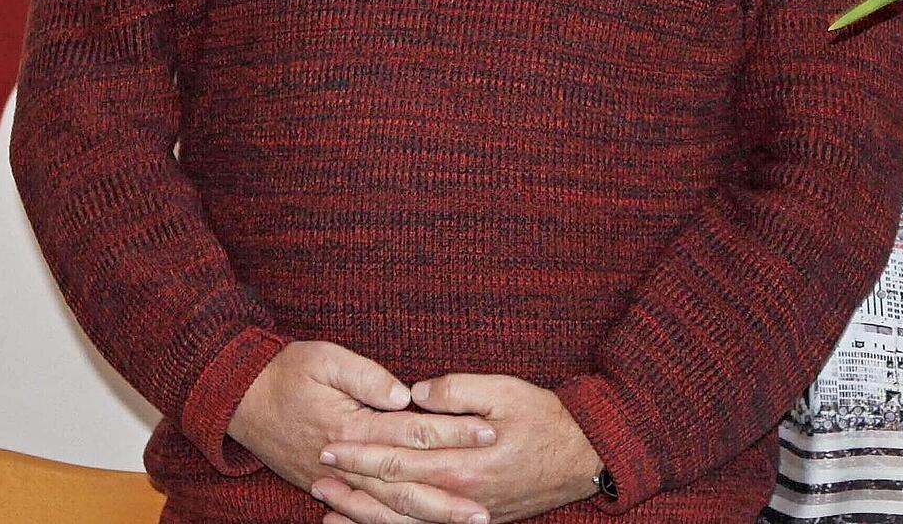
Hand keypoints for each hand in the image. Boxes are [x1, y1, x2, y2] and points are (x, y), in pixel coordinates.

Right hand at [227, 341, 494, 512]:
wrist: (240, 399)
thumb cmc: (287, 372)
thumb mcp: (325, 360)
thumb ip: (367, 376)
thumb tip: (407, 395)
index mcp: (350, 426)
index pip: (412, 432)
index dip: (452, 432)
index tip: (488, 433)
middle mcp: (344, 462)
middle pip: (405, 483)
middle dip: (447, 497)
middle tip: (485, 507)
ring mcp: (336, 480)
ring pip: (387, 508)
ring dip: (427, 518)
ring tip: (466, 523)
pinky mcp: (330, 486)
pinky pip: (367, 514)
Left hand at [313, 374, 600, 523]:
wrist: (584, 456)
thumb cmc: (546, 419)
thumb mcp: (506, 391)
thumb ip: (457, 390)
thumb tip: (413, 392)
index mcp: (462, 463)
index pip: (398, 459)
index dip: (362, 452)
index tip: (330, 443)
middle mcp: (458, 497)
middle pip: (392, 494)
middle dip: (352, 483)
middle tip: (317, 471)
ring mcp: (465, 515)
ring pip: (402, 520)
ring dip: (361, 513)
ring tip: (327, 506)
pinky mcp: (474, 522)